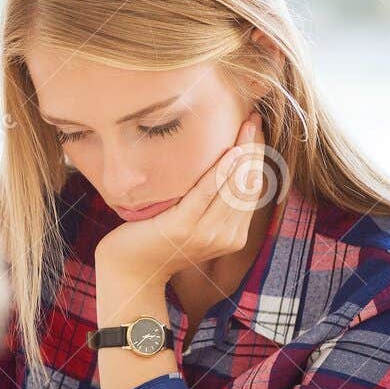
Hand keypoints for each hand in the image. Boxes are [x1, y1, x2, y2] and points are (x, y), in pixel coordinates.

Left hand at [94, 112, 269, 285]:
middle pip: (248, 185)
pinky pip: (207, 194)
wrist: (131, 270)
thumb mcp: (195, 223)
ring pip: (234, 187)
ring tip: (246, 125)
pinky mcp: (184, 228)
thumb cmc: (159, 240)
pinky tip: (231, 151)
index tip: (257, 128)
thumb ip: (213, 204)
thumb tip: (225, 163)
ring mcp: (206, 234)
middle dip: (255, 149)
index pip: (253, 190)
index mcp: (233, 236)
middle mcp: (226, 237)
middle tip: (254, 118)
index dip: (258, 157)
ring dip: (244, 153)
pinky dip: (221, 172)